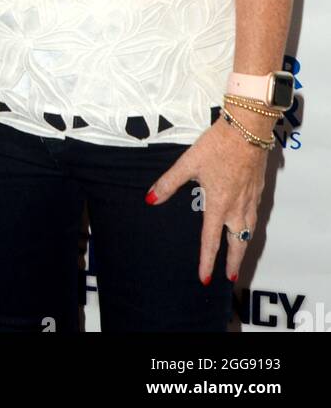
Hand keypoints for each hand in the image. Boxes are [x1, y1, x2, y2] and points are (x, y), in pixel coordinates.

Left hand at [144, 115, 270, 283]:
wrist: (247, 129)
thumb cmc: (217, 145)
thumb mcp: (188, 164)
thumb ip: (169, 183)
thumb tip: (150, 200)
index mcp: (219, 205)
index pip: (210, 241)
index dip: (207, 262)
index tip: (205, 278)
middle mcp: (237, 208)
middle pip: (238, 243)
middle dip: (233, 262)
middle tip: (230, 277)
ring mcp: (251, 199)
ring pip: (249, 231)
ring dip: (243, 247)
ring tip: (239, 256)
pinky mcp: (259, 189)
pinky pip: (255, 216)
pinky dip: (251, 228)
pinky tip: (248, 225)